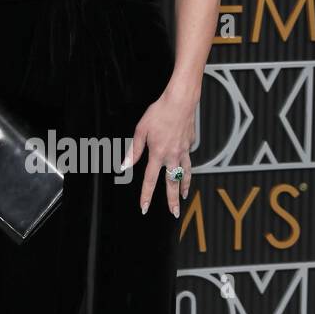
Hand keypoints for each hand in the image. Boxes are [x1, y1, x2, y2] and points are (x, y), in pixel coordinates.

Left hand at [122, 94, 194, 216]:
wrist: (180, 101)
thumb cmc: (160, 112)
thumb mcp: (141, 130)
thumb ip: (134, 150)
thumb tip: (124, 165)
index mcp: (158, 153)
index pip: (150, 180)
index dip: (146, 196)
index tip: (145, 207)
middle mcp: (172, 155)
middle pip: (172, 183)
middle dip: (173, 200)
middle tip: (174, 212)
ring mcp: (183, 151)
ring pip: (185, 174)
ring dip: (184, 187)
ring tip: (183, 196)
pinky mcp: (190, 145)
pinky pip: (188, 158)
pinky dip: (187, 165)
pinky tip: (185, 167)